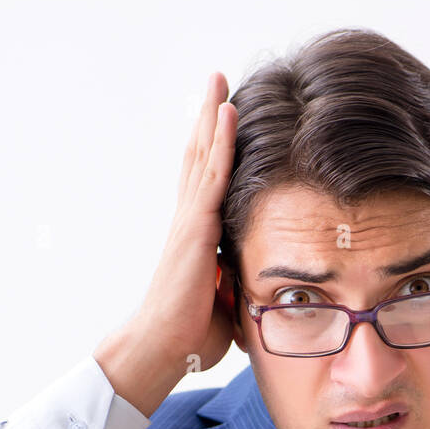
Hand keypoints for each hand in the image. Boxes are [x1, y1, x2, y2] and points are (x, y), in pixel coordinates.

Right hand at [94, 73, 237, 415]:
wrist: (165, 348)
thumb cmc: (192, 333)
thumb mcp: (228, 301)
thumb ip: (242, 284)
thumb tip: (264, 292)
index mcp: (197, 235)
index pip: (207, 181)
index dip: (215, 147)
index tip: (224, 117)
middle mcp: (190, 219)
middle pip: (200, 157)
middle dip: (209, 118)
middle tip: (217, 80)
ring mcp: (190, 220)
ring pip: (203, 156)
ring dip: (212, 116)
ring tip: (218, 80)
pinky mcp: (195, 228)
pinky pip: (212, 176)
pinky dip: (221, 143)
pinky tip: (228, 114)